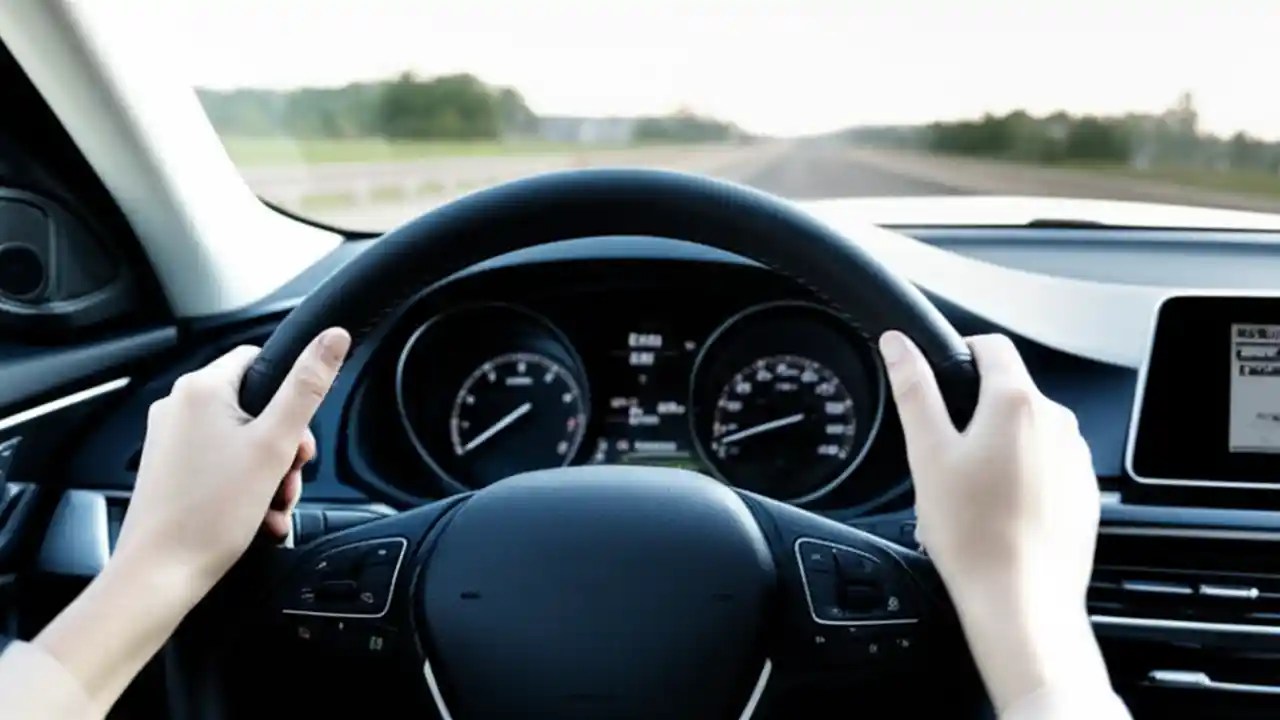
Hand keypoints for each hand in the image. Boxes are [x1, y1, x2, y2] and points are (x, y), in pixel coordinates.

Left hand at [114, 328, 350, 594]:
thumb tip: (333, 338)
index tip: (299, 430)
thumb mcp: (275, 445)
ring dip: (270, 471)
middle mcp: (179, 407)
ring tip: (274, 503)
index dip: (291, 393)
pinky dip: (246, 485)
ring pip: (242, 439)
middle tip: (290, 474)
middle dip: (284, 444)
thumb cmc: (210, 514)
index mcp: (202, 389)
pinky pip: (221, 463)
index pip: (261, 360)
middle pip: (255, 406)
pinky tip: (258, 515)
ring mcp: (171, 439)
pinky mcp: (170, 468)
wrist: (161, 574)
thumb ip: (307, 387)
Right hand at [878, 331, 1107, 712]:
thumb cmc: (973, 533)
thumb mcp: (927, 453)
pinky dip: (1023, 476)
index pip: (992, 346)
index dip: (960, 354)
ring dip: (1000, 445)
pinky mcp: (1083, 491)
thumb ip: (913, 389)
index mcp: (1017, 402)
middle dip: (976, 410)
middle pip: (1009, 391)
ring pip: (1029, 431)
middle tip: (946, 455)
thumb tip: (898, 345)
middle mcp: (1057, 422)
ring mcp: (1075, 457)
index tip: (941, 379)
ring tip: (971, 492)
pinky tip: (998, 511)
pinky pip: (1047, 465)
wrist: (1020, 599)